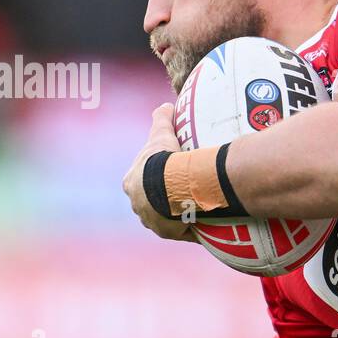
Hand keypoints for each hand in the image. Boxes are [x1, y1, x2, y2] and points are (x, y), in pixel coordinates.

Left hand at [122, 102, 193, 240]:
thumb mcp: (161, 134)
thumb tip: (166, 105)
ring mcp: (152, 221)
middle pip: (150, 203)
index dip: (152, 177)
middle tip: (184, 192)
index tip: (167, 174)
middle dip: (163, 200)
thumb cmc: (163, 159)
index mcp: (132, 184)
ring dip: (177, 215)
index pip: (140, 181)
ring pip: (165, 219)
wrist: (169, 186)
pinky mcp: (168, 232)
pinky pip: (182, 231)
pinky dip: (192, 227)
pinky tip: (205, 221)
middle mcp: (138, 205)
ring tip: (197, 208)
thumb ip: (161, 119)